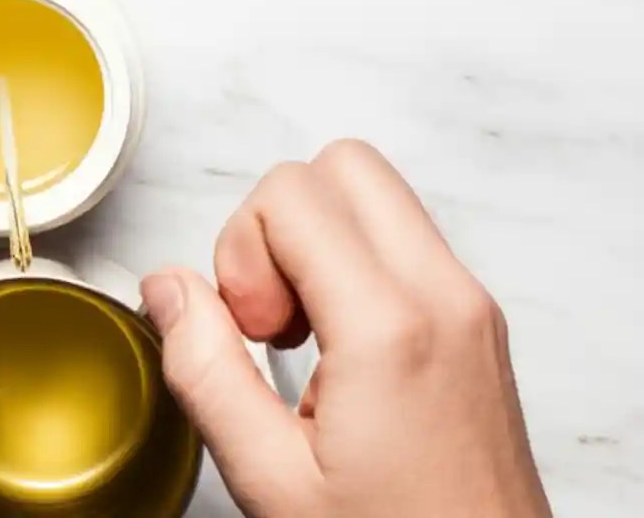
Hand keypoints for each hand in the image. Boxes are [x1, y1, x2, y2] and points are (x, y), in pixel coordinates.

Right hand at [140, 140, 550, 517]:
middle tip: (270, 318)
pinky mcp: (476, 321)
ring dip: (315, 244)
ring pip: (372, 193)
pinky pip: (399, 239)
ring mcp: (470, 304)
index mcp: (391, 328)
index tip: (249, 331)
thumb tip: (167, 286)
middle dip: (279, 226)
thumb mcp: (271, 477)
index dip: (241, 252)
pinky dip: (350, 267)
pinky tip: (334, 349)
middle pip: (341, 166)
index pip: (292, 193)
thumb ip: (205, 369)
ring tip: (301, 337)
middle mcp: (445, 296)